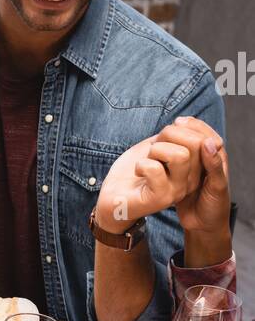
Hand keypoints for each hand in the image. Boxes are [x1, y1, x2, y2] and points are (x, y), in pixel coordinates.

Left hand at [95, 120, 226, 234]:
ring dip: (156, 150)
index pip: (204, 138)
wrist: (114, 196)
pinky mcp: (160, 198)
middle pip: (196, 143)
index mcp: (193, 167)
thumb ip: (174, 136)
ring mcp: (177, 191)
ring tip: (147, 159)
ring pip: (181, 155)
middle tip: (153, 148)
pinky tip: (138, 171)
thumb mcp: (157, 146)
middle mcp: (191, 180)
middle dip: (169, 134)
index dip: (182, 127)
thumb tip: (182, 122)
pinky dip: (141, 164)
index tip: (163, 135)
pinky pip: (155, 169)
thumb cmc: (135, 170)